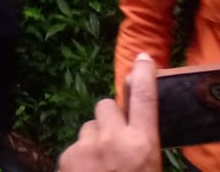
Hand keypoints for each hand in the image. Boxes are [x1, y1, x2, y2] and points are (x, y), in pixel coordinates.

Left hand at [57, 52, 160, 171]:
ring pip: (89, 127)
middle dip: (111, 117)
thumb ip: (145, 147)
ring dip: (96, 139)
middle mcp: (111, 139)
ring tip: (102, 163)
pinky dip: (82, 157)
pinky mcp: (66, 155)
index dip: (143, 75)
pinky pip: (76, 147)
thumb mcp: (152, 168)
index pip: (143, 99)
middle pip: (106, 105)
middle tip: (117, 141)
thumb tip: (139, 133)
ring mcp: (85, 146)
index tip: (142, 58)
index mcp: (141, 145)